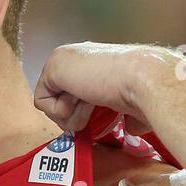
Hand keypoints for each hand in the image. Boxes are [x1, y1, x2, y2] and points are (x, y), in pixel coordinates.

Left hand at [33, 42, 184, 133]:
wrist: (143, 80)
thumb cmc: (144, 92)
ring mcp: (61, 60)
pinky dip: (62, 111)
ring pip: (50, 105)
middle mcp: (75, 57)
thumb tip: (132, 127)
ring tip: (92, 100)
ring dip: (72, 114)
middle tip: (95, 106)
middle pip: (58, 102)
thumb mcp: (131, 103)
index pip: (72, 96)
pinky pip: (42, 103)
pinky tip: (82, 97)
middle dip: (75, 116)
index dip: (85, 113)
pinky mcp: (52, 68)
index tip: (104, 109)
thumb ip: (123, 112)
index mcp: (92, 62)